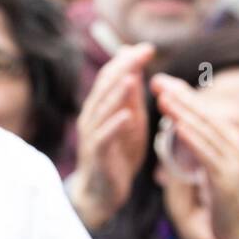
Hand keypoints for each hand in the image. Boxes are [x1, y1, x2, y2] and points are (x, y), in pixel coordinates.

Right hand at [69, 43, 154, 229]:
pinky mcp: (97, 154)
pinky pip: (104, 137)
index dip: (127, 60)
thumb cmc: (118, 155)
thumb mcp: (129, 122)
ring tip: (131, 77)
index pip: (111, 77)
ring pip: (102, 109)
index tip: (148, 47)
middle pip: (104, 87)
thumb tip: (136, 69)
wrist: (103, 191)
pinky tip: (127, 116)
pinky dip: (115, 125)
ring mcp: (92, 135)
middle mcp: (91, 116)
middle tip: (142, 52)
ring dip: (116, 93)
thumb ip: (131, 98)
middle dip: (124, 68)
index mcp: (100, 107)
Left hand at [151, 74, 238, 238]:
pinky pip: (208, 156)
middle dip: (180, 97)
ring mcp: (231, 164)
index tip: (159, 81)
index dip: (181, 97)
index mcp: (223, 146)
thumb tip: (167, 142)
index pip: (201, 115)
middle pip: (204, 117)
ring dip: (184, 114)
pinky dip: (193, 140)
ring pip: (206, 132)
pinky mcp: (227, 181)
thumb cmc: (217, 211)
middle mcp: (230, 149)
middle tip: (157, 80)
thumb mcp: (194, 180)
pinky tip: (178, 129)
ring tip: (163, 98)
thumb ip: (182, 161)